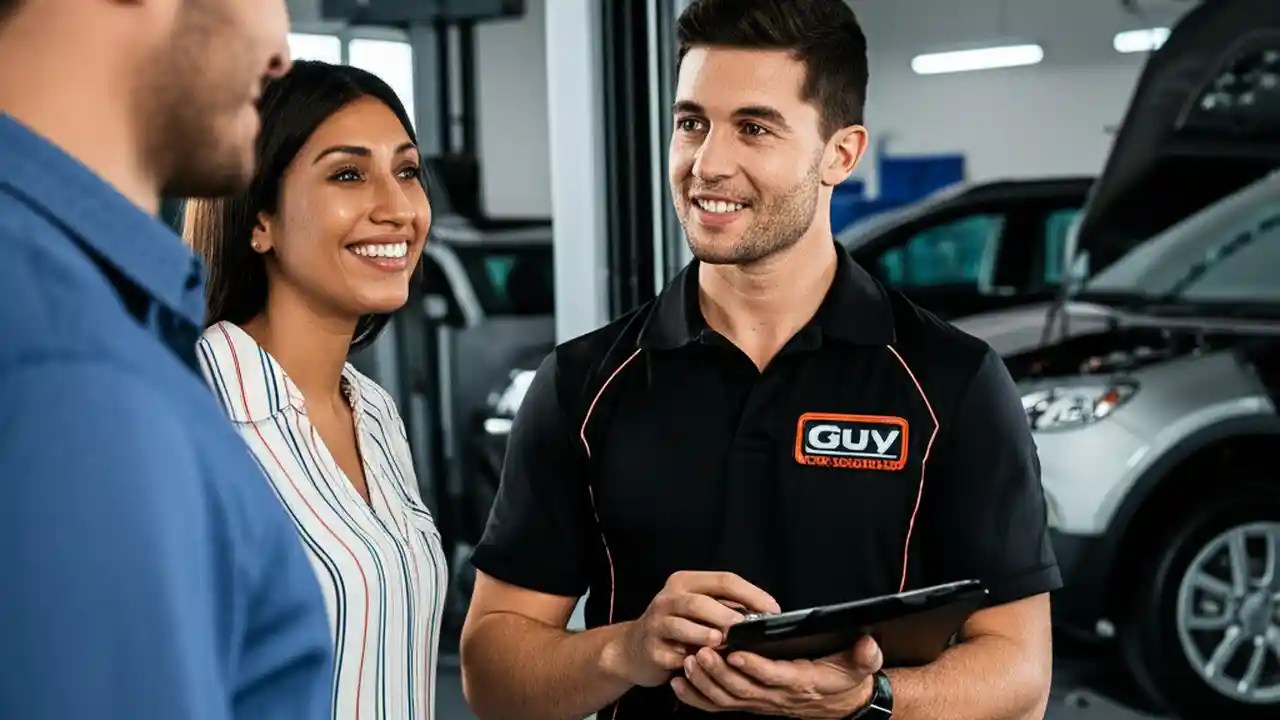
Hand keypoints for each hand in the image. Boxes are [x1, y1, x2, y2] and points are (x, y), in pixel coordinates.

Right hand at [611, 571, 780, 687]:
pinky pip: (673, 653)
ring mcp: (656, 622)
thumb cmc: (676, 627)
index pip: (723, 580)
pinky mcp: (651, 647)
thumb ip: (725, 607)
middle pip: (701, 601)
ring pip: (682, 624)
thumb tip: (762, 614)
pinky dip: (690, 658)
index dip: (751, 594)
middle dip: (727, 614)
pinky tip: (703, 663)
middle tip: (748, 628)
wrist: (632, 649)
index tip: (773, 610)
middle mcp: (669, 597)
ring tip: (722, 642)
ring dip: (705, 634)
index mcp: (686, 582)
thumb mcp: (698, 610)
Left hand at [671, 634, 882, 717]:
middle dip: (719, 673)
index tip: (736, 653)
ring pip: (728, 699)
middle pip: (743, 689)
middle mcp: (778, 697)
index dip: (755, 667)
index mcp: (801, 682)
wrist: (843, 703)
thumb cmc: (847, 678)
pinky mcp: (751, 704)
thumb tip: (868, 645)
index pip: (775, 676)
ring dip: (705, 684)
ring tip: (688, 662)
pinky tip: (679, 684)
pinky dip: (698, 698)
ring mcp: (762, 703)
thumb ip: (865, 656)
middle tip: (701, 652)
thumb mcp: (862, 665)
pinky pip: (720, 706)